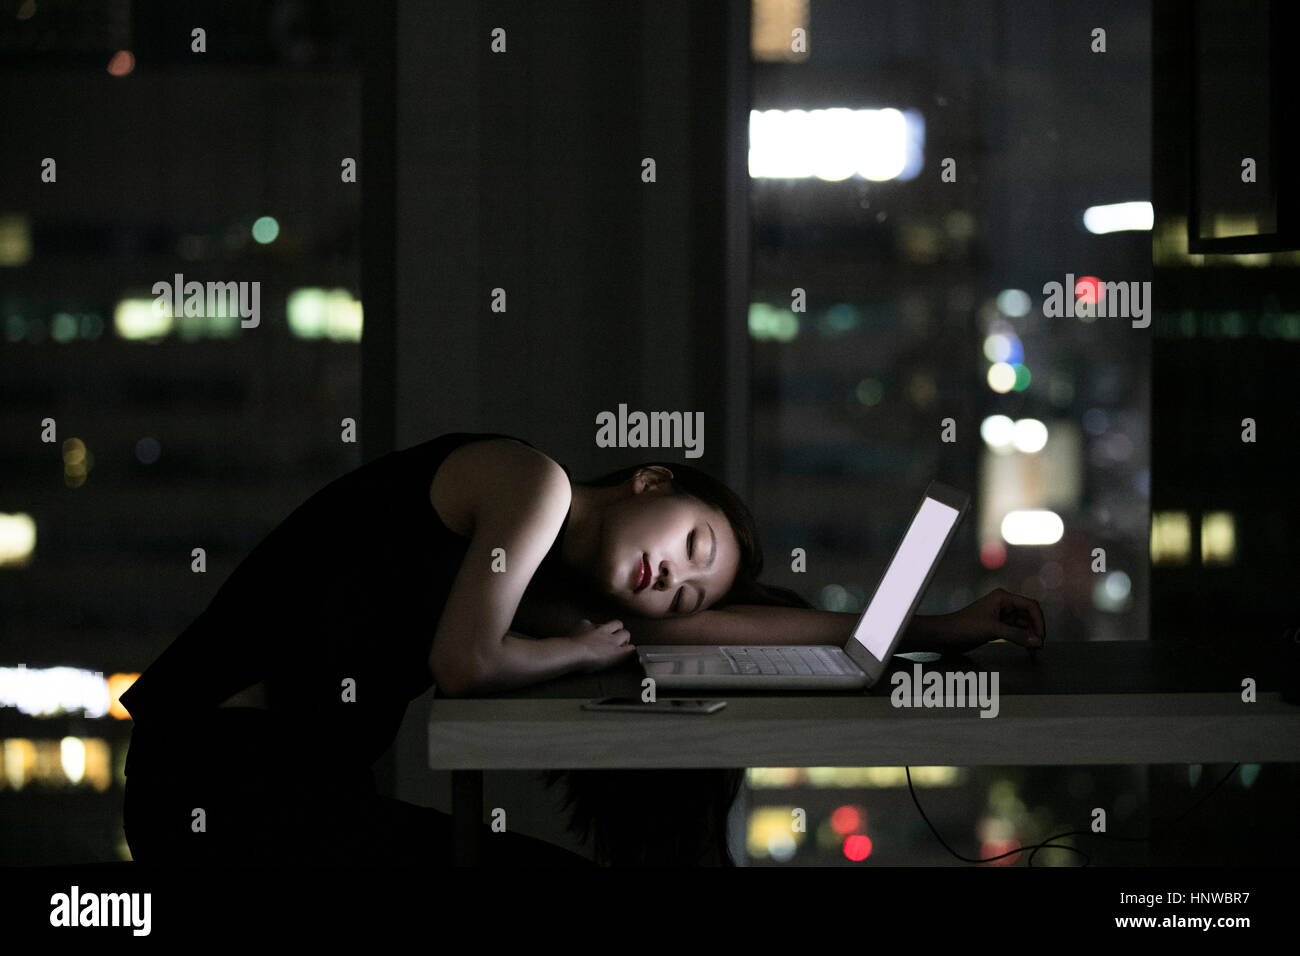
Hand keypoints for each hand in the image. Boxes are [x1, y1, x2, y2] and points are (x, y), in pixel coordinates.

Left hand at [568, 618, 636, 672]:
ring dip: (613, 627)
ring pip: (615, 623)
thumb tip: (623, 653)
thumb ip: (615, 657)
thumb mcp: (604, 666)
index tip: (626, 650)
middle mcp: (610, 638)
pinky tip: (585, 632)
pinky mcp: (588, 624)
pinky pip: (591, 623)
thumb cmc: (586, 664)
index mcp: (615, 651)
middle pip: (626, 633)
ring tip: (607, 633)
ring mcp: (599, 629)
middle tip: (618, 640)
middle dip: (624, 636)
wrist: (573, 652)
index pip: (630, 648)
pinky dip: (590, 627)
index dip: (629, 649)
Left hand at [927, 588, 1044, 654]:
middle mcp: (1004, 605)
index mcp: (1002, 597)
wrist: (944, 635)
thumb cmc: (964, 626)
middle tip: (1039, 646)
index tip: (1041, 636)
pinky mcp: (997, 627)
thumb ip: (1016, 635)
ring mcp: (1001, 616)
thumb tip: (1037, 641)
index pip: (1030, 605)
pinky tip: (1027, 648)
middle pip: (1029, 615)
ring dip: (1030, 636)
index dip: (1039, 620)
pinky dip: (1022, 639)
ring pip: (1023, 625)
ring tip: (1035, 650)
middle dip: (1036, 629)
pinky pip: (1015, 632)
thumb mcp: (992, 630)